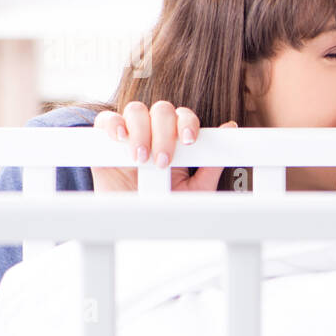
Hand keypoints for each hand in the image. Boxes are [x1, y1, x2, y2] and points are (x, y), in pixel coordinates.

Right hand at [92, 101, 234, 191]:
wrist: (136, 225)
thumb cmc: (168, 205)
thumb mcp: (196, 188)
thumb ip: (212, 162)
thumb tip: (230, 128)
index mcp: (176, 140)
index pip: (184, 117)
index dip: (187, 122)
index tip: (189, 141)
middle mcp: (154, 132)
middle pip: (162, 110)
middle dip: (164, 132)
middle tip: (162, 161)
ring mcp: (130, 135)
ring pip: (136, 110)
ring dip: (141, 130)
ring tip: (141, 159)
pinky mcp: (105, 143)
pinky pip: (105, 119)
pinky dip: (113, 123)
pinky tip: (121, 138)